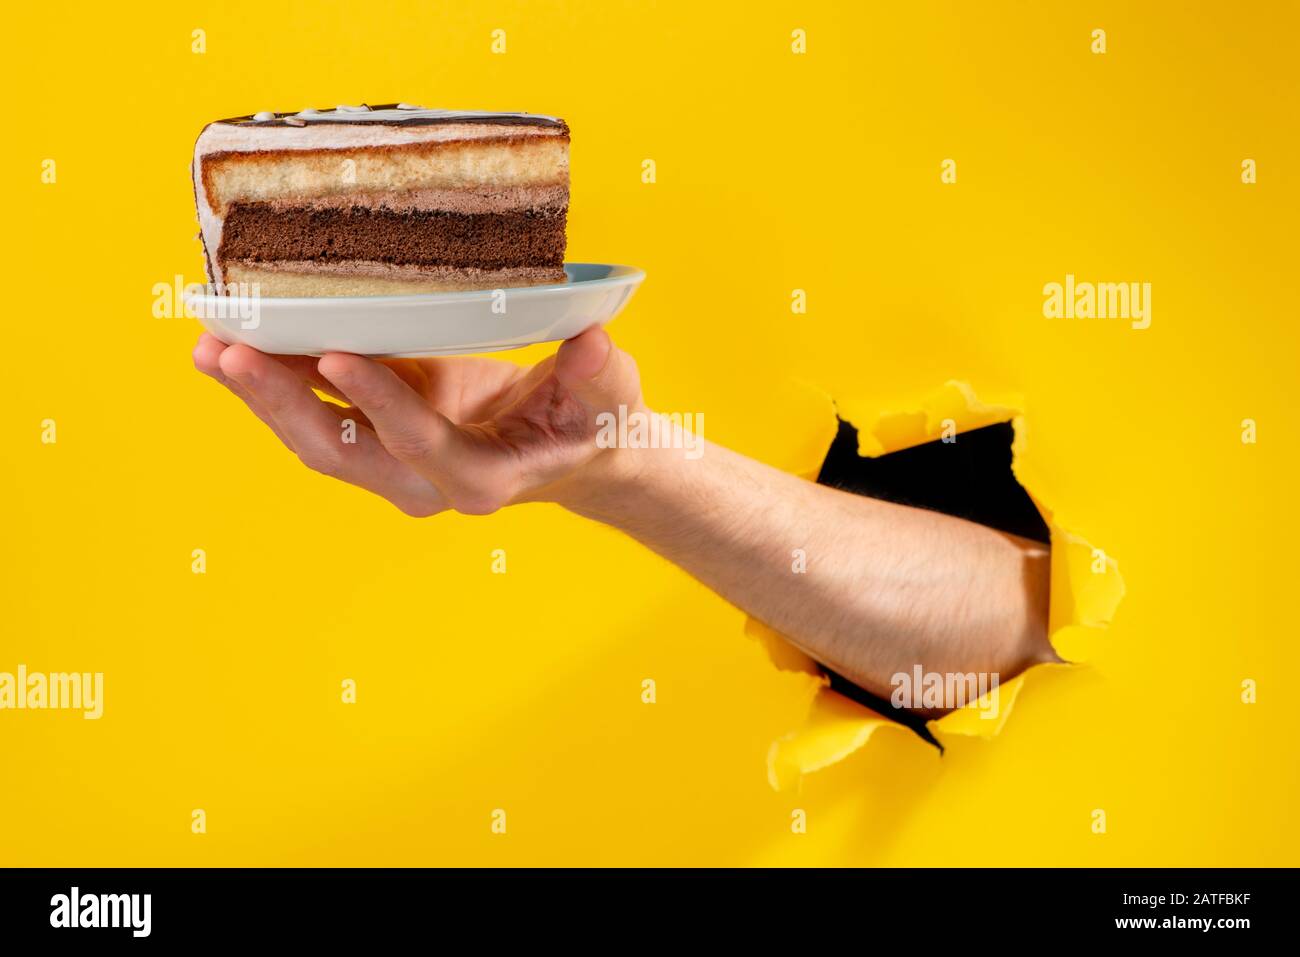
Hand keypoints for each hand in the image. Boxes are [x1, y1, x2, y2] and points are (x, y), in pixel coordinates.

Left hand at [192, 327, 643, 515]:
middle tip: (233, 351)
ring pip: (316, 439)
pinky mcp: (376, 437)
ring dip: (261, 396)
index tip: (336, 355)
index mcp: (483, 478)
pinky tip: (231, 345)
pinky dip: (274, 384)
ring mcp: (393, 464)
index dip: (381, 403)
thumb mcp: (608, 398)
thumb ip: (599, 376)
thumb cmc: (591, 423)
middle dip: (284, 404)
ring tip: (210, 345)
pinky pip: (317, 415)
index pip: (424, 443)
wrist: (573, 448)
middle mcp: (425, 482)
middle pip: (343, 451)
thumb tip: (591, 343)